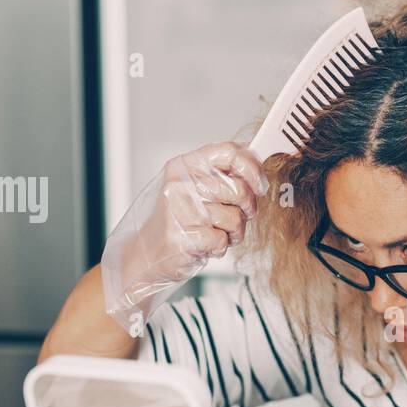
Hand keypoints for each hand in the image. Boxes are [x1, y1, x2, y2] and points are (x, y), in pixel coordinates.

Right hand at [101, 141, 267, 334]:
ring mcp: (179, 210)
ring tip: (216, 233)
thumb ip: (222, 174)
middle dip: (247, 208)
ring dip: (234, 232)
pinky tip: (205, 245)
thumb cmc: (178, 220)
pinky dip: (219, 247)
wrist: (145, 254)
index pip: (229, 152)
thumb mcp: (195, 188)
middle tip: (237, 217)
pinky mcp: (182, 236)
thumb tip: (258, 158)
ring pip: (234, 217)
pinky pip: (222, 240)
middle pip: (238, 189)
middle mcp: (180, 183)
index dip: (253, 169)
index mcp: (185, 165)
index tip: (260, 185)